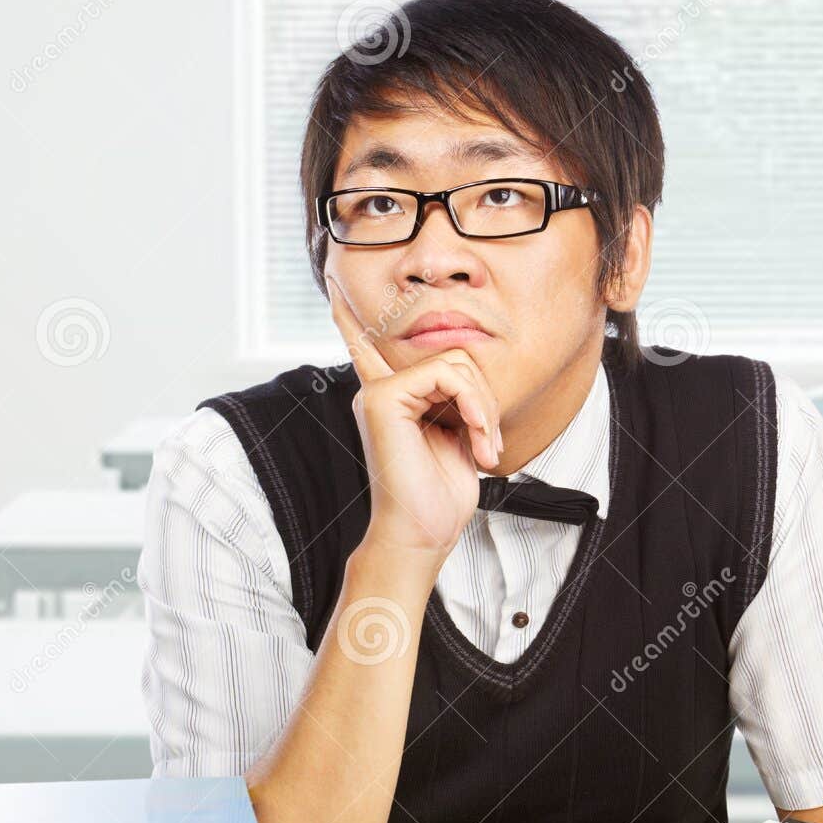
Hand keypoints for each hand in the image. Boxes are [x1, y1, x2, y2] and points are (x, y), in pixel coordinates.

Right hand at [325, 270, 503, 558]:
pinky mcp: (384, 398)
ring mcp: (379, 392)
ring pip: (456, 363)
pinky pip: (448, 375)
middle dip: (484, 400)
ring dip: (485, 409)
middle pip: (454, 357)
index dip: (351, 319)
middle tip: (489, 444)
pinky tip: (476, 443)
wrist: (423, 533)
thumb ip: (458, 401)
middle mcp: (381, 389)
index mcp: (393, 399)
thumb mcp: (458, 439)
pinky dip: (476, 407)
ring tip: (484, 449)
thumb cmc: (440, 497)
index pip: (369, 347)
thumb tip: (464, 375)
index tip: (333, 289)